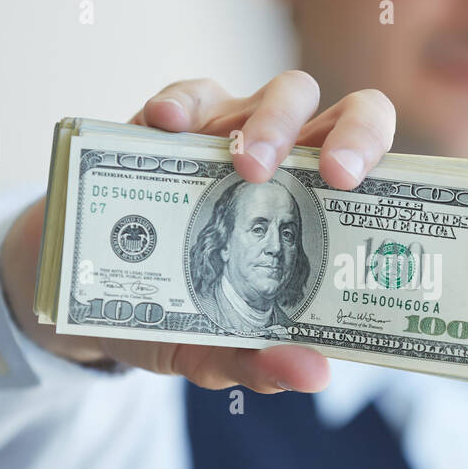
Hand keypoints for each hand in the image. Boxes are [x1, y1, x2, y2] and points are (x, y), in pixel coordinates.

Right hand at [0, 70, 396, 392]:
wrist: (89, 289)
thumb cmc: (174, 312)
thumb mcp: (210, 346)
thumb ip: (256, 361)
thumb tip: (313, 374)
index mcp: (320, 207)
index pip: (373, 164)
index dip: (378, 162)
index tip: (357, 185)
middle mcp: (293, 159)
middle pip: (343, 113)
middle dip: (345, 135)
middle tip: (328, 176)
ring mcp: (237, 130)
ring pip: (281, 94)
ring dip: (270, 124)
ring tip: (241, 166)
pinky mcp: (176, 120)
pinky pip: (190, 95)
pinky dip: (182, 104)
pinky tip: (166, 125)